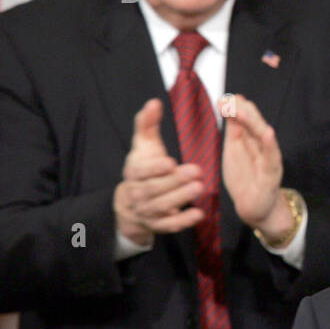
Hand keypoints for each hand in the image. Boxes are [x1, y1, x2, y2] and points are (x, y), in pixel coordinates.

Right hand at [113, 99, 204, 245]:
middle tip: (196, 171)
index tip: (170, 162)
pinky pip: (169, 226)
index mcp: (133, 172)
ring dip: (181, 198)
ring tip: (200, 187)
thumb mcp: (143, 146)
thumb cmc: (143, 168)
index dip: (154, 168)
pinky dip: (184, 221)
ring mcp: (147, 211)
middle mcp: (138, 193)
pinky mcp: (158, 225)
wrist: (130, 205)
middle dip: (175, 181)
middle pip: (154, 189)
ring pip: (162, 207)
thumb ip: (147, 124)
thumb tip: (154, 102)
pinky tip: (199, 213)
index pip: (140, 171)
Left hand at [220, 93, 285, 234]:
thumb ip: (233, 130)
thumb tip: (228, 103)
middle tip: (230, 101)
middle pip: (255, 123)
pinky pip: (272, 159)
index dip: (235, 108)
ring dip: (254, 123)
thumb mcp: (234, 151)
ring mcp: (269, 160)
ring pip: (264, 137)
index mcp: (252, 140)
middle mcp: (263, 147)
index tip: (222, 100)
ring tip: (242, 111)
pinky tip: (268, 134)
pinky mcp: (271, 176)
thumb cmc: (245, 179)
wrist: (256, 209)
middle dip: (242, 111)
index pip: (245, 119)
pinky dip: (271, 146)